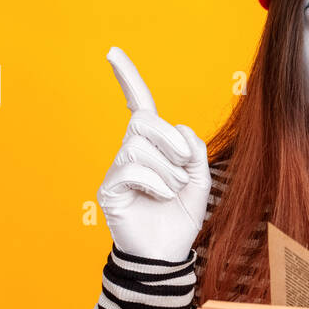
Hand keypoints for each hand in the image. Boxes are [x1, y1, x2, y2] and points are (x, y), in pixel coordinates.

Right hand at [97, 47, 211, 262]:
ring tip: (173, 190)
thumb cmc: (180, 218)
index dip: (127, 80)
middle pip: (143, 122)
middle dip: (170, 140)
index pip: (137, 105)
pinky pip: (131, 169)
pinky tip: (162, 196)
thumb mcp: (199, 180)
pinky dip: (156, 181)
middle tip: (185, 167)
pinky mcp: (109, 190)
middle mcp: (131, 153)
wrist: (167, 254)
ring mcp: (117, 171)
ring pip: (138, 146)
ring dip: (167, 168)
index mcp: (153, 146)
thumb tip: (178, 126)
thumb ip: (195, 150)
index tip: (112, 53)